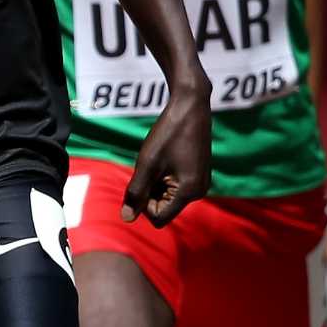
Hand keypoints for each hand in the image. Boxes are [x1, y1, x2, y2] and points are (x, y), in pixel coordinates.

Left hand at [124, 88, 214, 225]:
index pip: (158, 218)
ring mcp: (200, 184)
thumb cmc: (167, 134)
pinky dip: (163, 178)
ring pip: (167, 198)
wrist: (190, 108)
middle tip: (150, 166)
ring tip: (158, 161)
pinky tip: (165, 159)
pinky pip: (175, 188)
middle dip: (150, 193)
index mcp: (189, 192)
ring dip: (155, 184)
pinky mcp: (198, 176)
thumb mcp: (147, 164)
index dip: (143, 204)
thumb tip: (126, 219)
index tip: (142, 179)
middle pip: (163, 209)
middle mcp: (199, 192)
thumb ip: (136, 193)